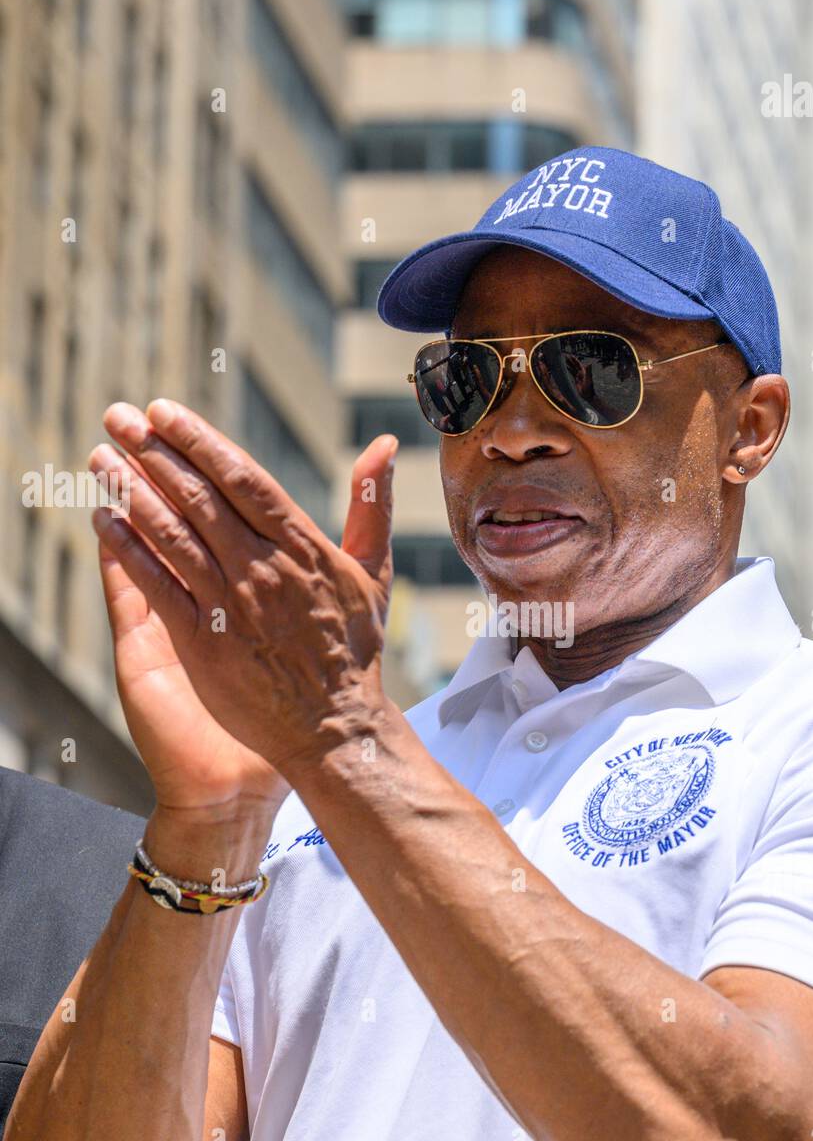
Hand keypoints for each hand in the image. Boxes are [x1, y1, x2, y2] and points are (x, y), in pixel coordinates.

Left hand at [89, 400, 397, 784]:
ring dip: (131, 491)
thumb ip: (372, 505)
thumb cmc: (354, 650)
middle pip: (200, 496)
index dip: (199, 441)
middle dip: (155, 452)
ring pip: (173, 534)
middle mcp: (264, 569)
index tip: (165, 412)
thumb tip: (383, 444)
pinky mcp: (205, 641)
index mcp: (303, 547)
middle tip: (120, 417)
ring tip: (101, 459)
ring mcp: (231, 604)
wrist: (335, 729)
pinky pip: (158, 584)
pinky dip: (129, 549)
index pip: (243, 478)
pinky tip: (104, 520)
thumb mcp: (372, 571)